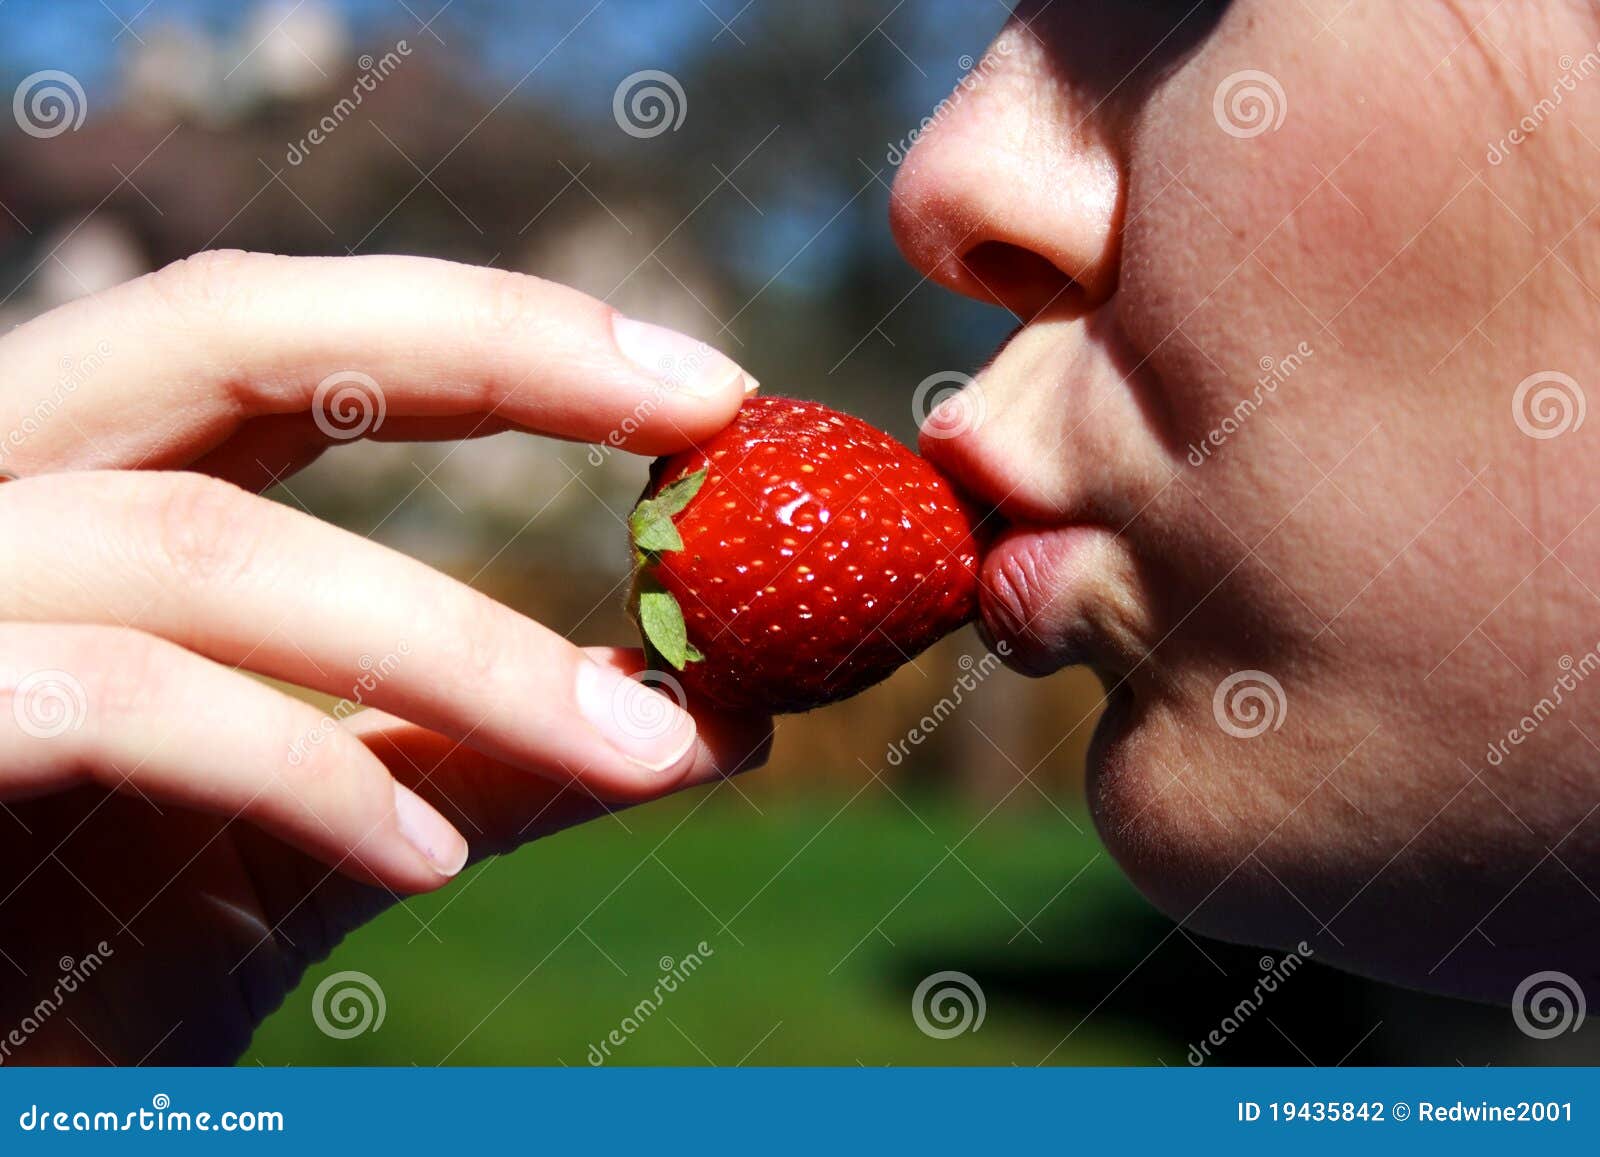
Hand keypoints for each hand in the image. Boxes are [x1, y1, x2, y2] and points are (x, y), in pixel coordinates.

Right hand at [0, 251, 771, 1063]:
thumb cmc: (87, 967)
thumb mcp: (315, 835)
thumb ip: (483, 756)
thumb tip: (710, 718)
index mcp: (76, 488)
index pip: (279, 340)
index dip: (491, 335)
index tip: (699, 390)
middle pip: (222, 327)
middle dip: (485, 351)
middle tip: (703, 406)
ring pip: (201, 546)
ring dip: (460, 648)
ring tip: (641, 747)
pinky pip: (112, 704)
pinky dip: (301, 772)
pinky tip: (432, 863)